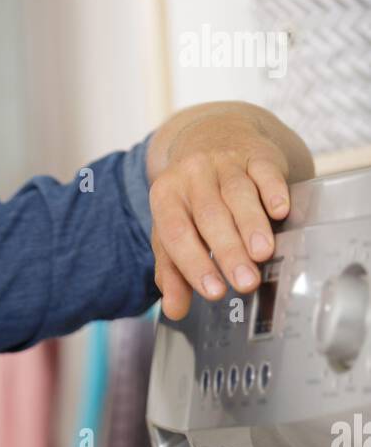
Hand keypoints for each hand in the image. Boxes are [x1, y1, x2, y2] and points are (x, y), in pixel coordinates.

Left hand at [149, 118, 294, 320]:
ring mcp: (225, 161)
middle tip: (245, 282)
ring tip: (263, 254)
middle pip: (210, 216)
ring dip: (252, 225)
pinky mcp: (257, 153)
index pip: (177, 233)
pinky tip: (281, 212)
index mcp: (165, 195)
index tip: (214, 291)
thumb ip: (172, 272)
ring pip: (238, 194)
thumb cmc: (192, 199)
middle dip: (229, 252)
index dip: (194, 264)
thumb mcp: (173, 231)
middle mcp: (193, 174)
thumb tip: (175, 311)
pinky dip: (274, 191)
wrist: (214, 136)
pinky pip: (265, 171)